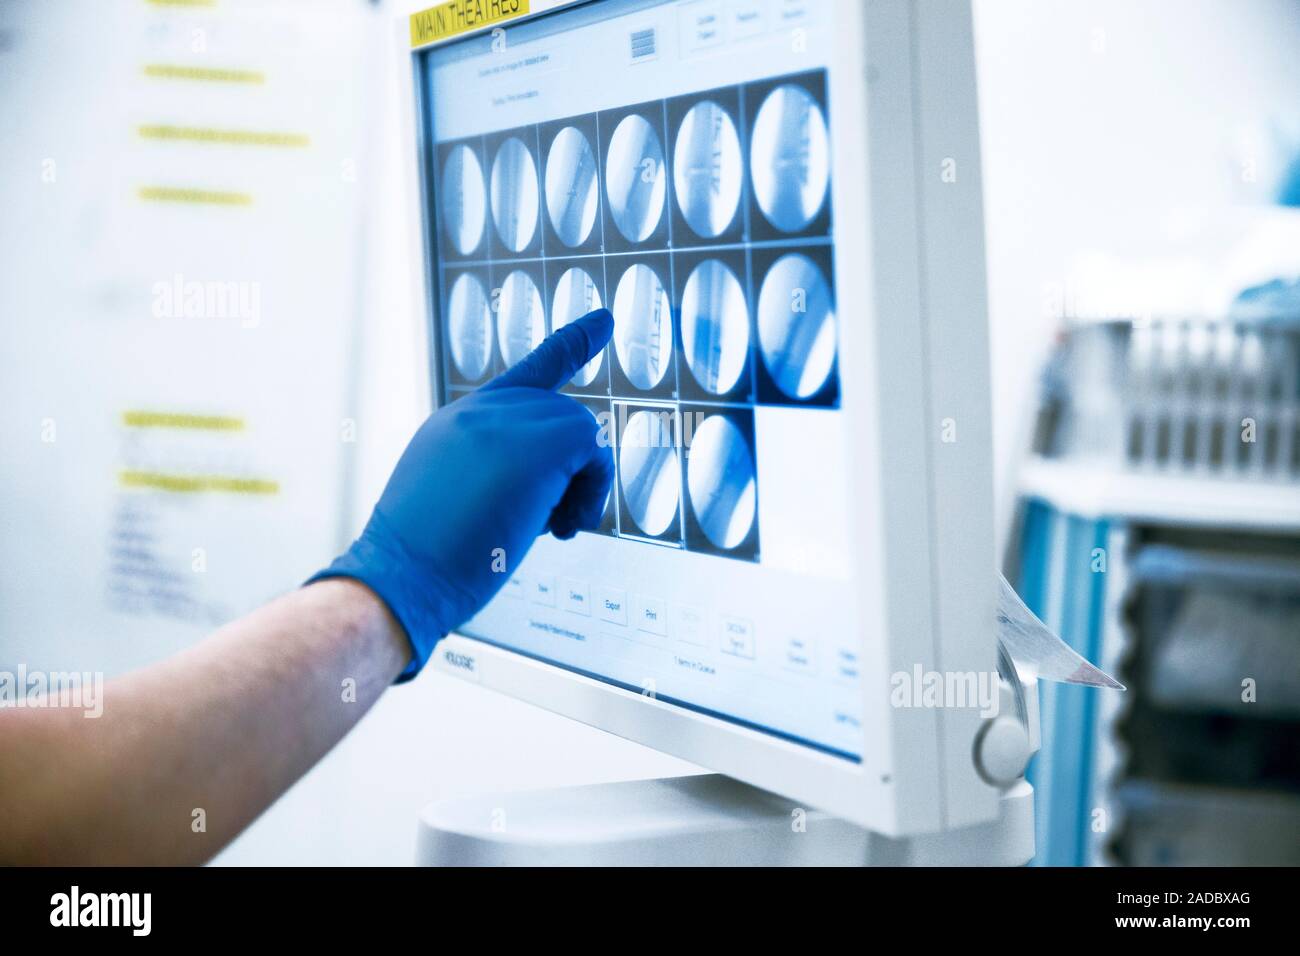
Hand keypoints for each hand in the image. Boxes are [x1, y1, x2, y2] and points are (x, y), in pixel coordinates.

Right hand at [310, 309, 614, 680]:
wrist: (404, 573)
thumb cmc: (427, 559)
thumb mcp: (457, 498)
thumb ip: (501, 471)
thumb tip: (554, 486)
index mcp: (460, 424)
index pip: (528, 374)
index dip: (571, 345)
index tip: (602, 321)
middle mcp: (482, 411)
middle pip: (564, 422)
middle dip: (565, 476)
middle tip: (542, 526)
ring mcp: (508, 419)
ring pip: (582, 436)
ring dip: (576, 489)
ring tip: (543, 529)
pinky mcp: (541, 438)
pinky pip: (595, 451)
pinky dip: (589, 493)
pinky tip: (556, 525)